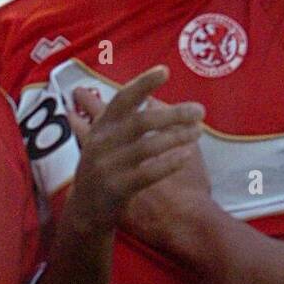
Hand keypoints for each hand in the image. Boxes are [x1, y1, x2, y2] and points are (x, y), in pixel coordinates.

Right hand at [65, 66, 205, 234]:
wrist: (84, 212)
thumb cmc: (104, 171)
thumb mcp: (104, 143)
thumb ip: (123, 123)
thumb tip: (154, 100)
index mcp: (100, 128)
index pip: (121, 100)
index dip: (142, 84)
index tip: (164, 70)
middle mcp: (101, 144)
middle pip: (140, 121)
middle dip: (173, 114)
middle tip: (199, 109)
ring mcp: (108, 167)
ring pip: (147, 147)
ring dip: (176, 137)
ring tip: (198, 131)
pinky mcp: (116, 189)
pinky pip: (148, 173)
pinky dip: (170, 163)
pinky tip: (187, 155)